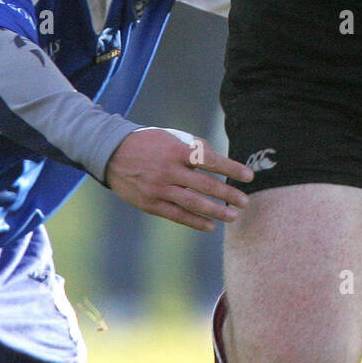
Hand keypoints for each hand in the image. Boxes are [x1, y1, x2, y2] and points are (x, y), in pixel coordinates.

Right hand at [104, 128, 252, 230]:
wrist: (112, 153)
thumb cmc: (148, 143)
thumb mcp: (171, 137)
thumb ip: (194, 146)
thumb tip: (218, 160)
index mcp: (176, 150)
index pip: (210, 160)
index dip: (231, 168)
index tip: (249, 176)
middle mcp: (168, 170)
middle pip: (205, 185)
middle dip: (227, 194)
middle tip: (245, 201)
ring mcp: (158, 188)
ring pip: (192, 203)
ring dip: (215, 211)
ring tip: (233, 216)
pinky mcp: (150, 203)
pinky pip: (177, 215)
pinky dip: (195, 221)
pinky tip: (210, 226)